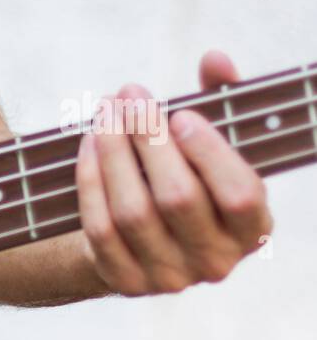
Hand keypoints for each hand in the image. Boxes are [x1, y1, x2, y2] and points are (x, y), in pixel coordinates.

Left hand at [76, 51, 272, 295]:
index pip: (239, 196)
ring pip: (133, 212)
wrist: (140, 244)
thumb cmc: (186, 178)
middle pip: (178, 198)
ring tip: (105, 112)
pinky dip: (91, 181)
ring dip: (114, 153)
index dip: (209, 153)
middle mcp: (215, 261)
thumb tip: (215, 59)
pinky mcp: (123, 280)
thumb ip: (221, 101)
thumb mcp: (210, 145)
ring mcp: (167, 277)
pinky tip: (88, 144)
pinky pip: (100, 227)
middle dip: (149, 139)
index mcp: (251, 229)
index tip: (181, 114)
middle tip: (130, 95)